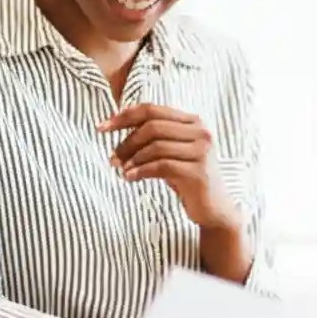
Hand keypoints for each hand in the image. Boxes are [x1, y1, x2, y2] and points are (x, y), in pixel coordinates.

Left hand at [100, 104, 237, 231]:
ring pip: (155, 146)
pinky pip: (161, 166)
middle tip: (112, 158)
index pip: (152, 109)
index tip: (101, 127)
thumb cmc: (187, 177)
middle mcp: (201, 132)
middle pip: (152, 127)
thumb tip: (115, 124)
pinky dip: (141, 171)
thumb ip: (154, 136)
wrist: (215, 208)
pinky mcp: (198, 173)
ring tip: (121, 170)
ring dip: (132, 159)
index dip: (123, 116)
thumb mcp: (172, 151)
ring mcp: (202, 152)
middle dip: (127, 142)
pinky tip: (129, 178)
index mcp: (193, 121)